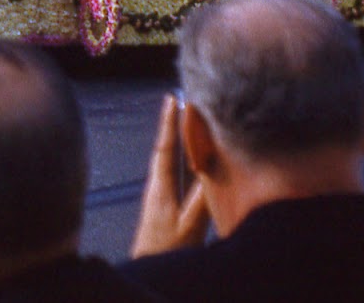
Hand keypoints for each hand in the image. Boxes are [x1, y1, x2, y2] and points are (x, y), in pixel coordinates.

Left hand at [131, 94, 210, 257]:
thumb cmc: (166, 248)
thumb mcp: (189, 225)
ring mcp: (160, 193)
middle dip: (174, 123)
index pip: (166, 148)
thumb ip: (202, 198)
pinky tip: (192, 156)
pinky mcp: (165, 203)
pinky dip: (185, 158)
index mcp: (161, 187)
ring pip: (172, 159)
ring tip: (188, 119)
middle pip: (167, 148)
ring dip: (180, 139)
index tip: (173, 98)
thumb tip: (214, 168)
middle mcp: (158, 185)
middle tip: (181, 98)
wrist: (148, 266)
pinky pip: (177, 172)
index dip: (170, 122)